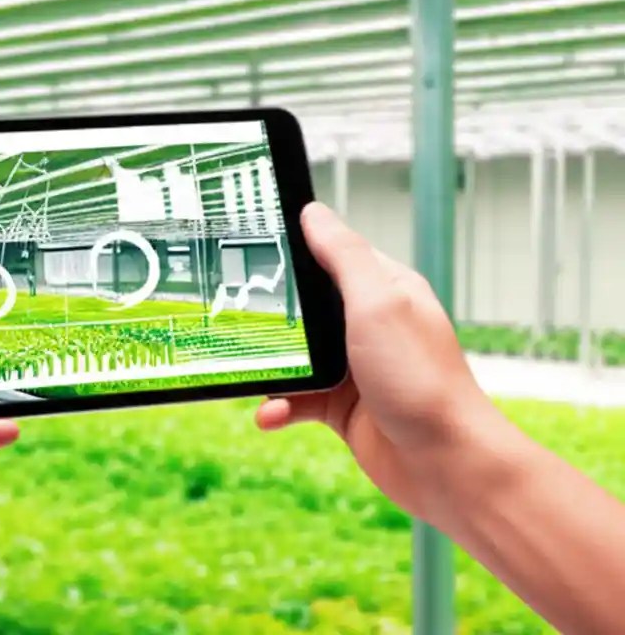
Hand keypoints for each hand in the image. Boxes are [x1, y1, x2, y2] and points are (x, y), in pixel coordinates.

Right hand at [255, 203, 509, 522]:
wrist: (446, 465)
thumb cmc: (421, 380)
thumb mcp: (377, 303)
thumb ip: (343, 256)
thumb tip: (313, 213)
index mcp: (384, 289)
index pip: (331, 252)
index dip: (293, 247)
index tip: (249, 243)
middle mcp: (368, 324)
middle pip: (303, 306)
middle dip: (269, 313)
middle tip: (233, 311)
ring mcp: (353, 367)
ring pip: (292, 355)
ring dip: (268, 367)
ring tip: (249, 373)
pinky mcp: (340, 406)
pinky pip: (294, 398)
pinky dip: (277, 406)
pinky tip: (270, 415)